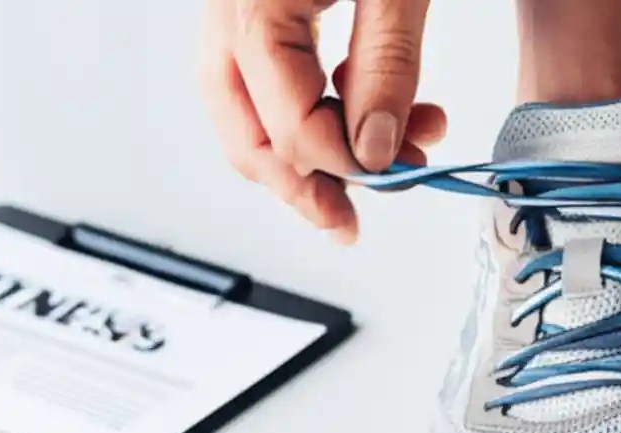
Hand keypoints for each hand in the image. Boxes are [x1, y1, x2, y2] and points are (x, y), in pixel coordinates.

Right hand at [201, 0, 446, 242]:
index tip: (394, 172)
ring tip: (393, 155)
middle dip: (305, 185)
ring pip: (252, 112)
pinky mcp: (259, 5)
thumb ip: (387, 64)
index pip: (285, 121)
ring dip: (320, 150)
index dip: (341, 161)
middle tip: (348, 222)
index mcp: (251, 4)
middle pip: (246, 130)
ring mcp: (234, 9)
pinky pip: (269, 77)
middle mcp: (226, 10)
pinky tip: (371, 107)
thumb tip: (374, 148)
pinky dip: (317, 108)